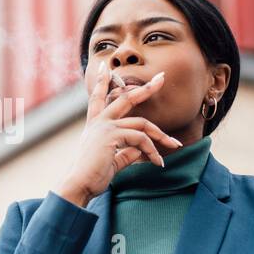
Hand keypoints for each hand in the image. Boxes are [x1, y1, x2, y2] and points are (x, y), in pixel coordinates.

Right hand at [56, 61, 182, 205]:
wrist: (79, 185)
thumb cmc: (92, 176)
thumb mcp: (112, 161)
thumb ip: (126, 153)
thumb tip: (140, 150)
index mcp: (95, 125)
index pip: (98, 98)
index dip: (101, 82)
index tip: (104, 68)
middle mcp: (98, 122)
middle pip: (125, 98)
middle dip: (145, 88)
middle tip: (161, 78)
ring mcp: (105, 126)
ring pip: (141, 123)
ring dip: (160, 135)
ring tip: (174, 145)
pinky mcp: (112, 136)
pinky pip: (140, 138)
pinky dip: (152, 150)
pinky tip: (157, 162)